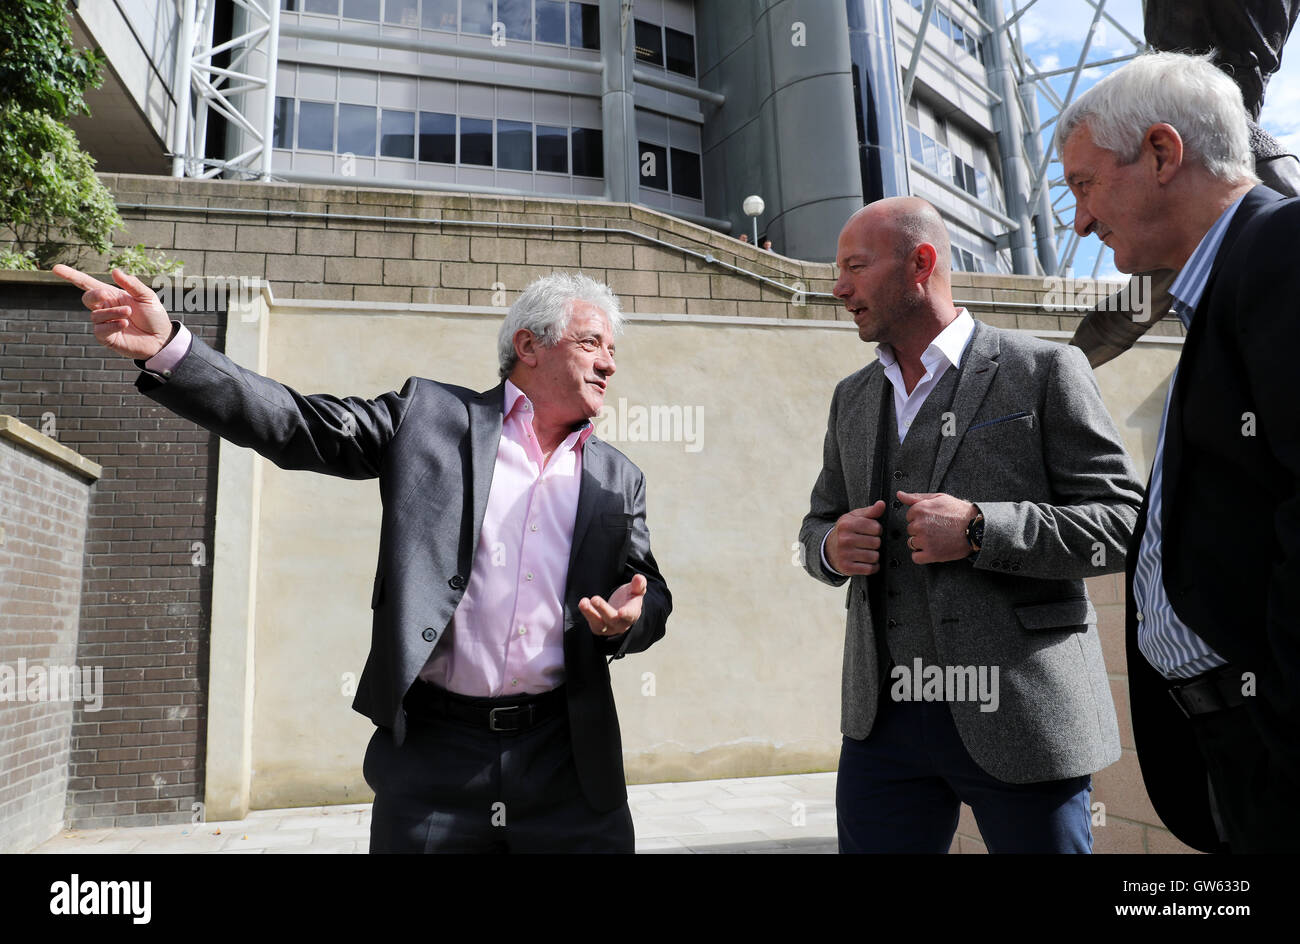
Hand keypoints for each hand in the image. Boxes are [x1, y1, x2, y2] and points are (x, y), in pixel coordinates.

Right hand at [52, 264, 172, 359]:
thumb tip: (114, 271)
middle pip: (87, 298)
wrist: (162, 339)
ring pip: (96, 315)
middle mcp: (105, 308)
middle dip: (93, 295)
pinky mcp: (107, 338)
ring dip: (112, 312)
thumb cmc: (154, 316)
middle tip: (105, 294)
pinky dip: (112, 325)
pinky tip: (124, 323)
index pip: (88, 284)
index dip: (71, 276)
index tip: (56, 268)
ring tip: (129, 313)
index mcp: (112, 295)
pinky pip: (100, 330)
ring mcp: (104, 323)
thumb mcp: (146, 297)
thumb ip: (132, 284)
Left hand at [580, 573, 645, 637]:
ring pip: (599, 625)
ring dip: (590, 614)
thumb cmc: (629, 598)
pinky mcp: (598, 628)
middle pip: (612, 619)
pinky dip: (587, 614)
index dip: (626, 614)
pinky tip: (583, 603)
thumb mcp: (636, 590)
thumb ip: (638, 584)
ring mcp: (609, 627)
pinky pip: (592, 624)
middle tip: (595, 599)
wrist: (621, 609)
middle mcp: (621, 624)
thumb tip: (638, 578)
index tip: (621, 612)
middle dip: (603, 609)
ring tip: (583, 603)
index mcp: (633, 613)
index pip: (631, 615)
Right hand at [826, 500, 885, 574]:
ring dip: (874, 555)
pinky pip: (869, 569)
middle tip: (867, 542)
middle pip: (876, 542)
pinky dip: (872, 566)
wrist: (828, 548)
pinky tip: (866, 562)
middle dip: (875, 543)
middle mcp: (844, 539)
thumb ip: (870, 511)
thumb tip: (881, 504)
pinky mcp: (847, 568)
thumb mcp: (854, 518)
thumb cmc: (845, 531)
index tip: (870, 531)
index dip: (876, 530)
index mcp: (847, 525)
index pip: (875, 527)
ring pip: (874, 556)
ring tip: (866, 551)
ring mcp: (845, 554)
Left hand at [898, 491, 976, 563]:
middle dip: (920, 530)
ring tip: (936, 538)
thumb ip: (916, 497)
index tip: (931, 520)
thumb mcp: (939, 498)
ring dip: (921, 543)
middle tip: (936, 529)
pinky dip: (922, 555)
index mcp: (920, 509)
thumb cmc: (960, 512)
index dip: (920, 518)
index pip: (909, 516)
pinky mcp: (931, 554)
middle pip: (910, 530)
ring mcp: (925, 540)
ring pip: (912, 543)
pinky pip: (916, 557)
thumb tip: (900, 495)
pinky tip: (932, 549)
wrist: (976, 528)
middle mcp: (920, 525)